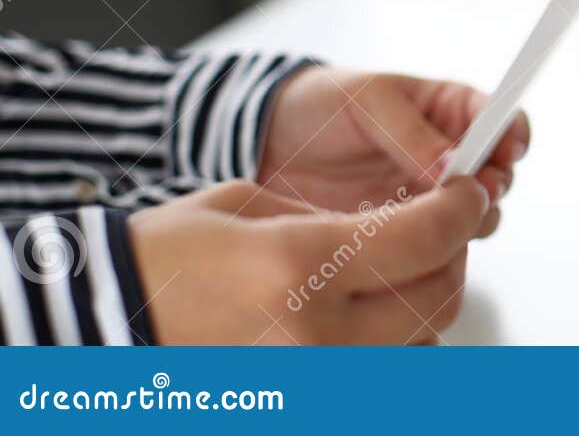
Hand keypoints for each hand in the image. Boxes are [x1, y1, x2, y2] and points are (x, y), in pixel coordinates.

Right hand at [130, 178, 488, 344]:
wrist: (99, 326)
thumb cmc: (161, 261)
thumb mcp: (251, 207)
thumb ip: (338, 218)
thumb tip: (402, 222)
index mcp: (299, 267)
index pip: (427, 238)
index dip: (462, 210)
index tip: (470, 193)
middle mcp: (315, 332)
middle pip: (438, 297)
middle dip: (453, 255)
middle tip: (441, 226)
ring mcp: (314, 377)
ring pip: (420, 341)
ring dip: (425, 299)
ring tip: (401, 267)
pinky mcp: (309, 395)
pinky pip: (383, 368)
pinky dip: (393, 338)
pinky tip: (370, 310)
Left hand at [259, 67, 529, 220]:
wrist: (267, 145)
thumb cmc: (320, 104)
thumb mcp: (365, 101)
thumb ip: (411, 133)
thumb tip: (451, 166)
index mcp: (449, 110)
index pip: (503, 121)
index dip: (513, 137)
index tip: (506, 152)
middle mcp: (450, 156)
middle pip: (499, 177)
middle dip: (492, 186)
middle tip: (470, 191)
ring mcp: (430, 196)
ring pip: (477, 217)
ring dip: (467, 220)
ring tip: (433, 217)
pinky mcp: (405, 230)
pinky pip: (438, 245)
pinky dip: (435, 247)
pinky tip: (410, 240)